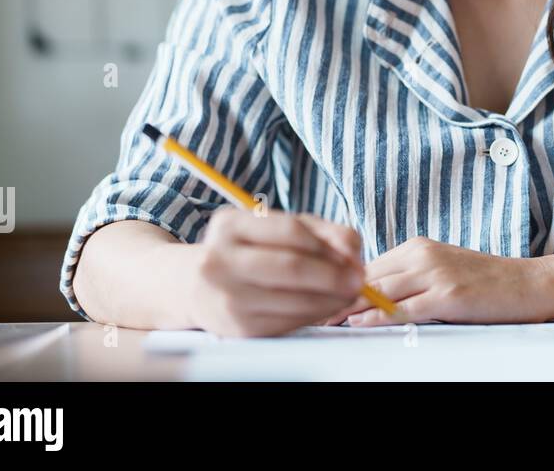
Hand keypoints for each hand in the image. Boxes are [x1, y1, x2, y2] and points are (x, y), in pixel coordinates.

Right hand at [184, 206, 364, 336]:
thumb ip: (320, 231)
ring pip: (293, 299)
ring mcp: (226, 296)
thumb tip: (352, 250)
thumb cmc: (247, 251)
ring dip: (331, 300)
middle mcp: (220, 260)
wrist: (196, 286)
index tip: (355, 257)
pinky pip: (287, 322)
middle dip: (334, 276)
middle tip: (358, 281)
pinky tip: (326, 308)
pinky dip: (314, 315)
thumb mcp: (276, 228)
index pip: (291, 231)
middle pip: (291, 267)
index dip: (329, 245)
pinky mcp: (236, 327)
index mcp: (230, 225)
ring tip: (347, 294)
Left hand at [318, 237, 553, 326]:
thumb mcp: (442, 272)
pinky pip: (402, 307)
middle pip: (367, 276)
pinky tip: (358, 324)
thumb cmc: (486, 283)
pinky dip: (376, 316)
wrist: (529, 284)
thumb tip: (368, 298)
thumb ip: (408, 280)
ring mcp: (435, 273)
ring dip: (348, 307)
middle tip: (307, 313)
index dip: (339, 283)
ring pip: (379, 291)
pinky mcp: (448, 295)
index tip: (315, 299)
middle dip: (335, 296)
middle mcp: (423, 254)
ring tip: (322, 321)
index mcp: (418, 246)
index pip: (367, 265)